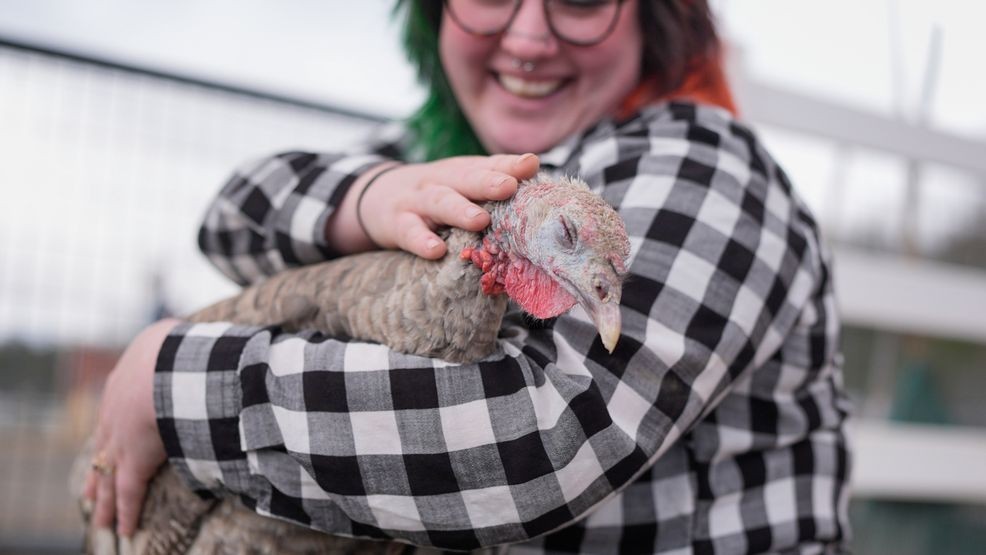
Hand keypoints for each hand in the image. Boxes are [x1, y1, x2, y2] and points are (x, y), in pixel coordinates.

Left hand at [83, 318, 179, 536]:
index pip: (112, 416)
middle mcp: (114, 416)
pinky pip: (128, 493)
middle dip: (97, 471)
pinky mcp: (134, 463)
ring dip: (104, 499)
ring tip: (100, 517)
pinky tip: (125, 529)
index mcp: (123, 385)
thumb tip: (194, 340)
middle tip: (89, 491)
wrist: (166, 366)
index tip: (107, 445)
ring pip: (107, 477)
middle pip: (102, 450)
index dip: (110, 434)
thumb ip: (178, 345)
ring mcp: (121, 441)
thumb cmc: (176, 349)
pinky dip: (127, 512)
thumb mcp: (172, 339)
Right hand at [329, 153, 539, 258]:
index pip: (488, 165)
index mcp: (463, 172)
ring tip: (480, 220)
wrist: (376, 197)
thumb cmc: (435, 197)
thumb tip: (541, 207)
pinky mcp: (397, 223)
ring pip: (439, 202)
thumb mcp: (461, 188)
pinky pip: (410, 232)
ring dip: (459, 210)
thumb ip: (494, 193)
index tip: (531, 165)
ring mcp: (418, 201)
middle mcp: (442, 181)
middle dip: (488, 181)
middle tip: (509, 186)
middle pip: (466, 178)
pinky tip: (436, 251)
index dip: (509, 165)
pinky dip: (422, 241)